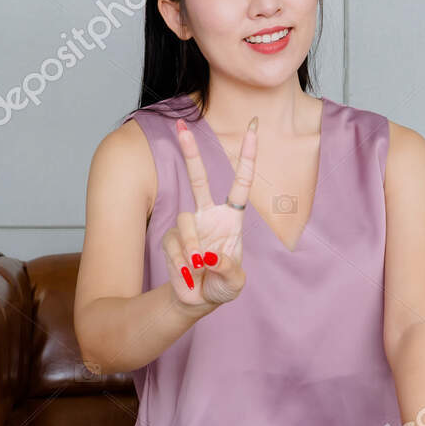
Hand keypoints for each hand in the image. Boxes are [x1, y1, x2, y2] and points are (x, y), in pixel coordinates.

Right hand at [161, 116, 257, 308]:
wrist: (197, 299)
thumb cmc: (221, 285)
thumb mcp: (234, 283)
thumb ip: (228, 270)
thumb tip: (209, 257)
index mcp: (231, 219)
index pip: (241, 183)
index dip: (246, 157)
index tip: (252, 129)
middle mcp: (208, 216)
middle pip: (198, 178)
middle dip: (190, 153)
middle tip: (181, 126)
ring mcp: (188, 226)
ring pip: (185, 220)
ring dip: (192, 246)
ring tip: (198, 266)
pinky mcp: (171, 239)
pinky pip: (174, 243)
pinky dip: (181, 261)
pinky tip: (188, 273)